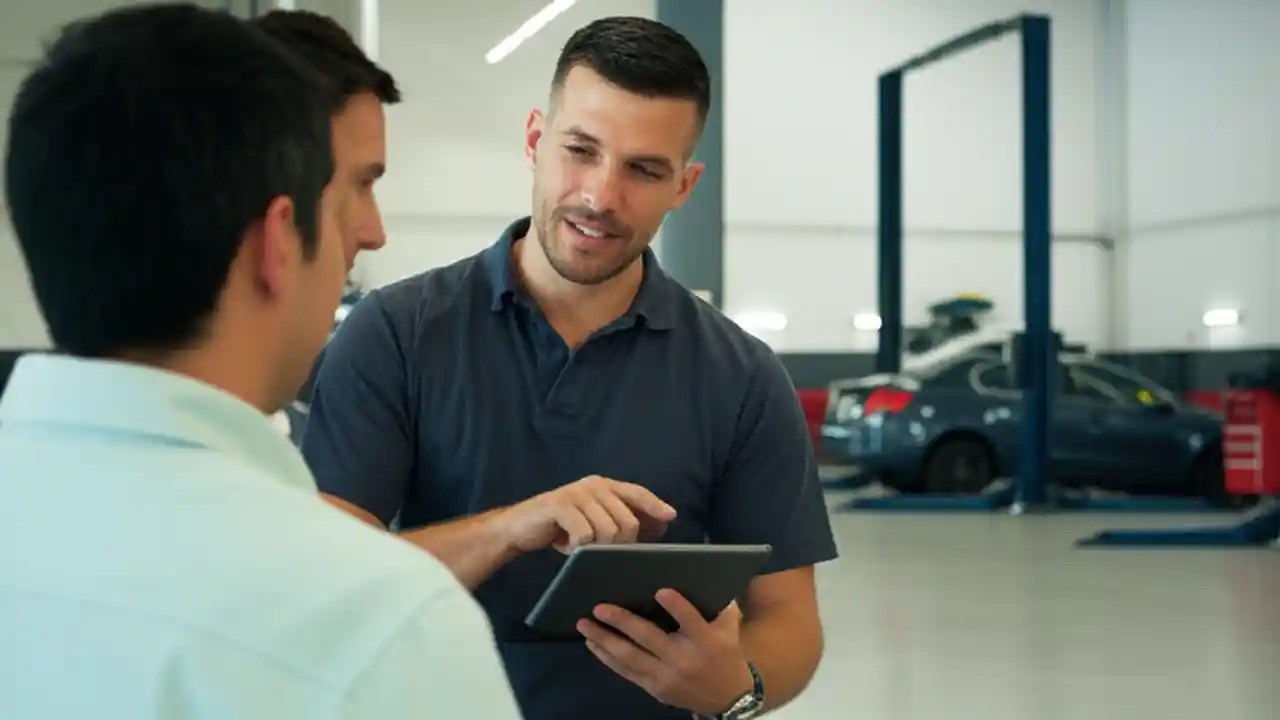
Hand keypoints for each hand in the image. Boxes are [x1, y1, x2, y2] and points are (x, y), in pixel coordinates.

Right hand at [499, 475, 676, 554]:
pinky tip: (570, 547)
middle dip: (622, 545)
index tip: (670, 517)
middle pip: (627, 520)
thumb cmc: (560, 529)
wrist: (517, 528)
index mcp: (603, 486)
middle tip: (604, 553)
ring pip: (609, 530)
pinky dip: (580, 547)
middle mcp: (593, 485)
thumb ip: (620, 520)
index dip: (654, 505)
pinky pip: (585, 534)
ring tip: (584, 550)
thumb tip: (658, 526)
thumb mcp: (593, 524)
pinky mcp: (560, 505)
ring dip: (599, 548)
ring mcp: (576, 493)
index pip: (637, 492)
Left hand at [578, 589, 755, 715]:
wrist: (727, 699)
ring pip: (629, 657)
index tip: (660, 591)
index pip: (691, 621)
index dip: (677, 607)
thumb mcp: (729, 628)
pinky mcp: (654, 689)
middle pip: (649, 638)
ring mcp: (666, 677)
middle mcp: (684, 660)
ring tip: (584, 625)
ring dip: (604, 640)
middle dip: (622, 622)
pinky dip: (606, 657)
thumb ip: (717, 605)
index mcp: (706, 641)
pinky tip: (593, 644)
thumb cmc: (727, 655)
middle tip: (599, 607)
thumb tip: (697, 574)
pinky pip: (626, 672)